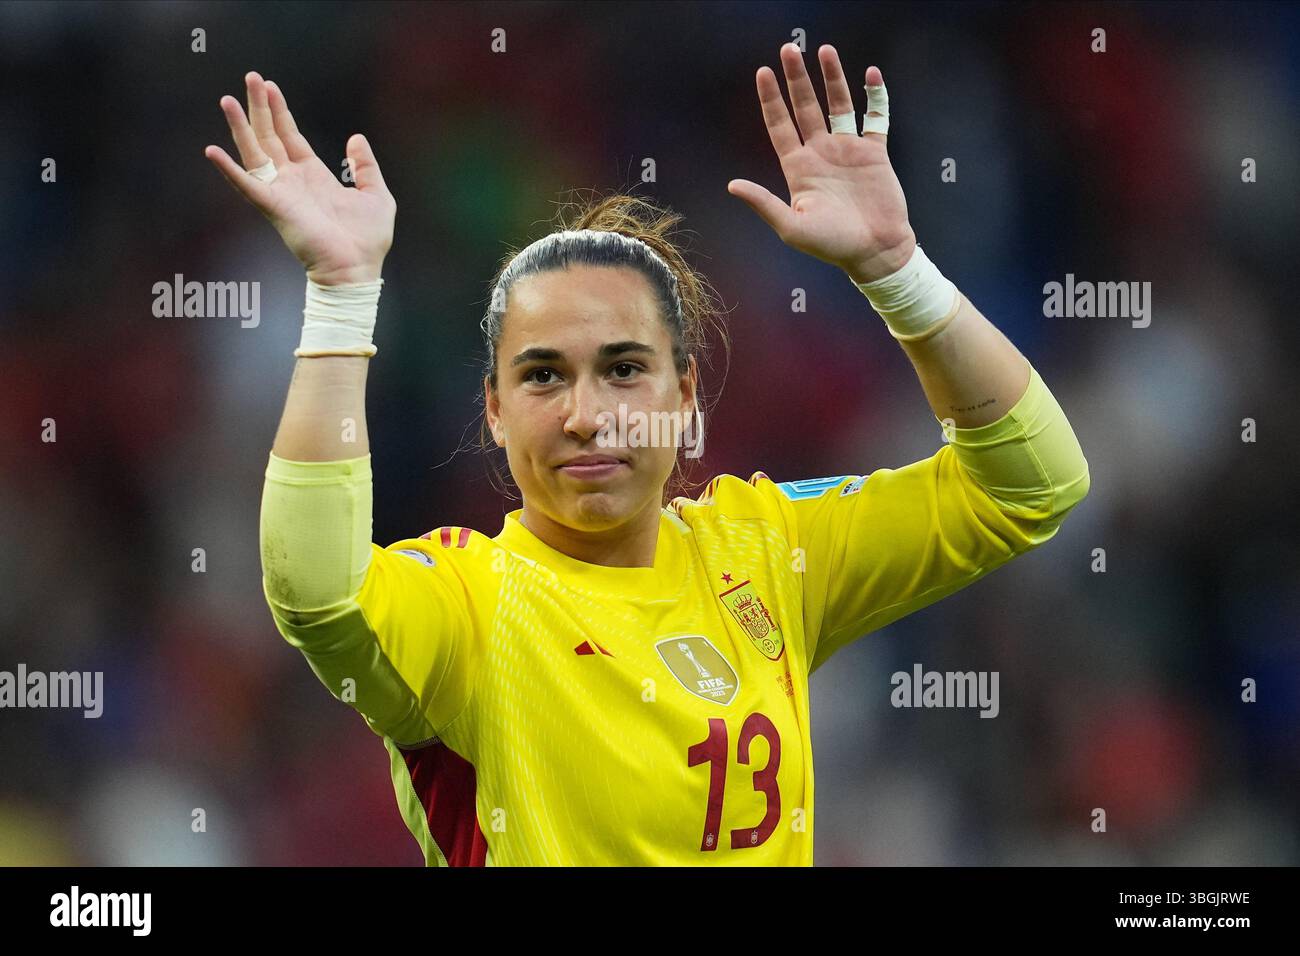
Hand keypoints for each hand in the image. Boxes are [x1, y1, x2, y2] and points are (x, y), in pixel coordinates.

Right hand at [204, 72, 395, 284]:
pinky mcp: (274, 207)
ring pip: (254, 152)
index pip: (291, 137)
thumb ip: (365, 166)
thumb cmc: (367, 240)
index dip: (280, 112)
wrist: (357, 270)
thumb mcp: (376, 195)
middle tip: (250, 77)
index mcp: (314, 177)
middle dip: (260, 107)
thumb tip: (356, 138)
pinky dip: (228, 169)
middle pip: (269, 136)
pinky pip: (247, 185)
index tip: (270, 86)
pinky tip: (212, 151)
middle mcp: (293, 181)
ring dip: (240, 126)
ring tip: (227, 99)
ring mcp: (281, 193)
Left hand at [728, 44, 915, 283]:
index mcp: (798, 168)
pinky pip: (875, 118)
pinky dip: (874, 97)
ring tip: (825, 50)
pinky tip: (870, 74)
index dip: (770, 100)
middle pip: (805, 107)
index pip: (780, 126)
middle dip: (796, 79)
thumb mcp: (792, 226)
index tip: (762, 73)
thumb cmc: (832, 245)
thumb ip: (764, 203)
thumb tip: (731, 186)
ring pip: (838, 105)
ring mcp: (848, 150)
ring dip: (832, 78)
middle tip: (788, 49)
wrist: (875, 252)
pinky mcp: (874, 153)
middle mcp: (820, 153)